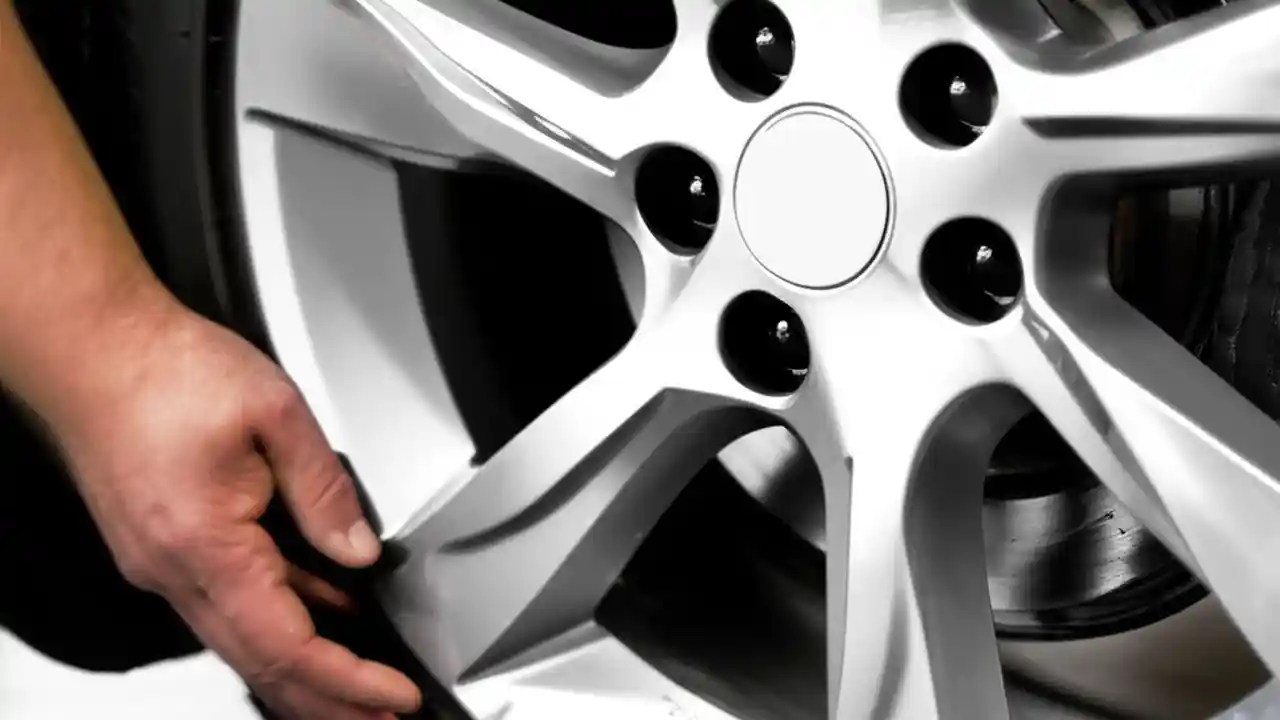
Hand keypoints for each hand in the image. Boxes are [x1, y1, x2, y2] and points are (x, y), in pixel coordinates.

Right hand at [49, 306, 421, 719]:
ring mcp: (163, 564)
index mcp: (206, 546)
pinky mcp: (163, 546)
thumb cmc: (166, 369)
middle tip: (381, 719)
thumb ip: (325, 488)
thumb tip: (359, 550)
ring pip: (241, 642)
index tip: (394, 698)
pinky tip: (318, 615)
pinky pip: (228, 603)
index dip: (348, 682)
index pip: (288, 647)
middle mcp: (174, 570)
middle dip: (327, 703)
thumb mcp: (275, 413)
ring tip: (358, 688)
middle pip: (261, 665)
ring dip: (302, 672)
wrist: (93, 347)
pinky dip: (276, 623)